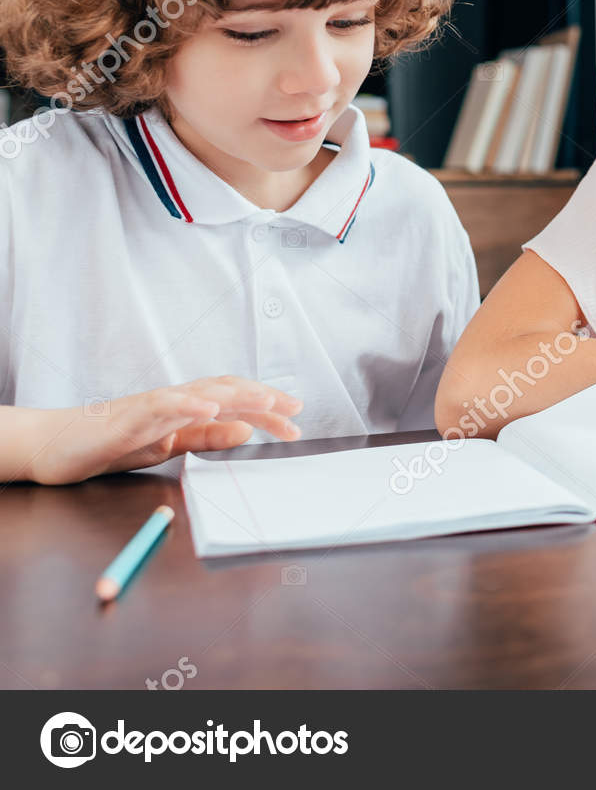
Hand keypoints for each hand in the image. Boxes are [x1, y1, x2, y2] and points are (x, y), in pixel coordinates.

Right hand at [28, 377, 302, 484]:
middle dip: (264, 399)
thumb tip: (245, 429)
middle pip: (228, 390)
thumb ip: (206, 438)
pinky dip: (189, 402)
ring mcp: (153, 404)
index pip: (235, 402)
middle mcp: (176, 400)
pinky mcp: (130, 415)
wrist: (58, 446)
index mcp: (187, 408)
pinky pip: (163, 404)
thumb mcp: (172, 446)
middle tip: (295, 411)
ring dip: (238, 395)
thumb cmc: (113, 442)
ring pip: (202, 390)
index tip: (296, 424)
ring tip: (267, 402)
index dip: (267, 410)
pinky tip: (211, 406)